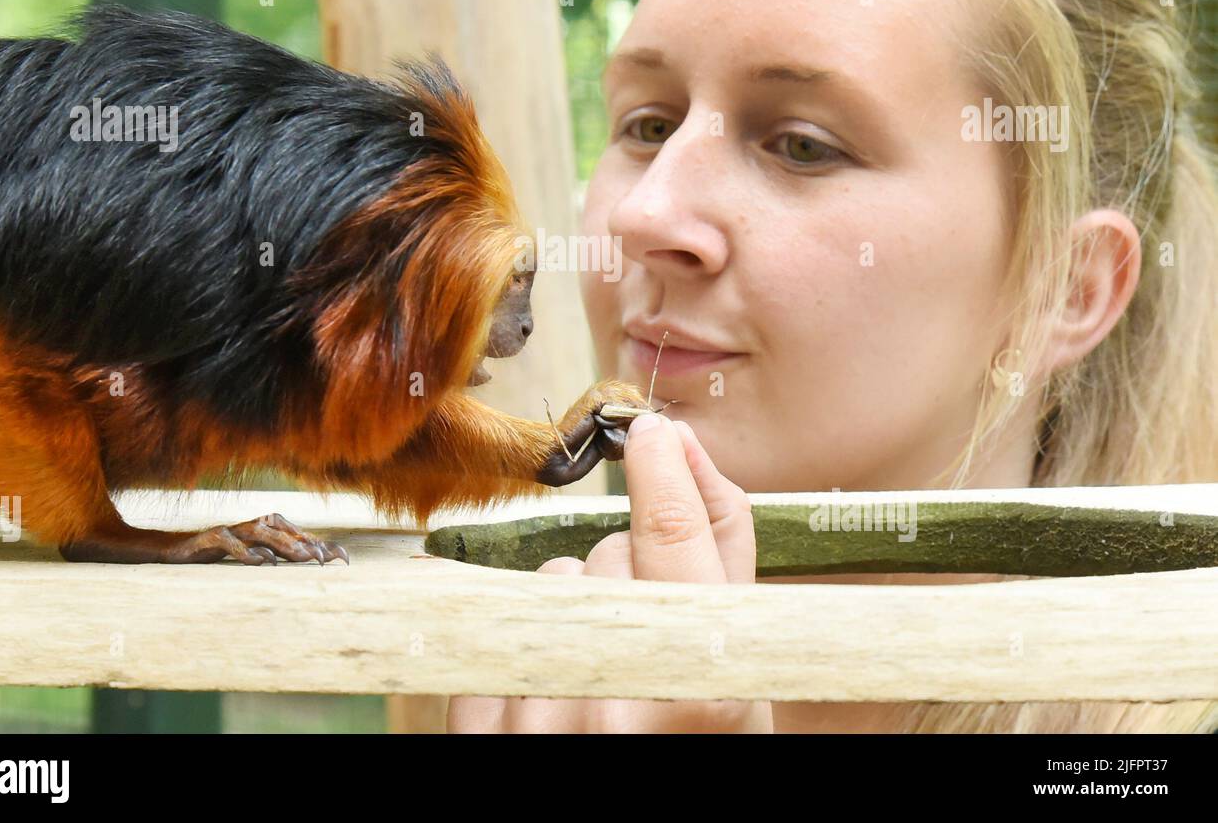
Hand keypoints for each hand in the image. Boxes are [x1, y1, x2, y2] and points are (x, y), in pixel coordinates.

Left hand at [448, 412, 772, 732]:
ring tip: (601, 673)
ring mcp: (540, 722)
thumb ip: (721, 548)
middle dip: (627, 573)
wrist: (638, 801)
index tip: (652, 434)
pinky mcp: (481, 736)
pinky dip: (521, 644)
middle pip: (608, 559)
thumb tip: (684, 448)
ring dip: (571, 610)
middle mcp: (617, 700)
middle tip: (649, 638)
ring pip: (547, 589)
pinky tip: (552, 688)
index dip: (662, 470)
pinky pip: (494, 632)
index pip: (670, 537)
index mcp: (698, 679)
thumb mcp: (739, 663)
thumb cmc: (698, 736)